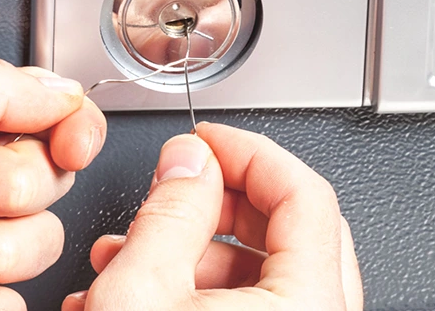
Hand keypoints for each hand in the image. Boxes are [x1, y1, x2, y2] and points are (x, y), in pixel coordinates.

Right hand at [69, 123, 363, 310]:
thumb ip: (170, 212)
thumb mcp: (140, 290)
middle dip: (219, 203)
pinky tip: (136, 294)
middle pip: (294, 232)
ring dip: (193, 255)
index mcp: (308, 304)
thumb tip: (188, 161)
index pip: (306, 193)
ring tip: (126, 254)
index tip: (208, 139)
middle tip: (176, 186)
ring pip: (264, 278)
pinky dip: (199, 295)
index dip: (249, 151)